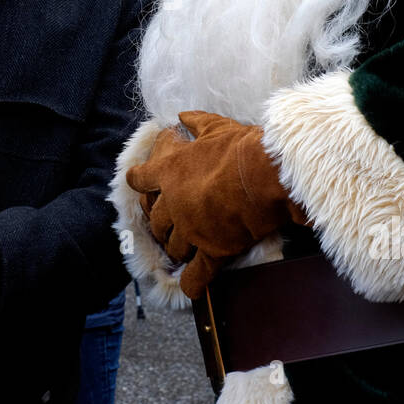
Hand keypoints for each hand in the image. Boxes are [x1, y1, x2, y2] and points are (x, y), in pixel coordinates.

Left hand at [126, 111, 306, 298]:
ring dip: (175, 248)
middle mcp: (173, 204)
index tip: (136, 182)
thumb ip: (196, 123)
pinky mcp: (212, 251)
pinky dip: (192, 283)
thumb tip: (182, 116)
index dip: (138, 181)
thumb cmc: (241, 148)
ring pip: (173, 246)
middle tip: (168, 223)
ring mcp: (191, 230)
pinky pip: (197, 274)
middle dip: (160, 223)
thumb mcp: (216, 127)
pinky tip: (191, 287)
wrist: (267, 174)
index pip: (140, 178)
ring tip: (182, 250)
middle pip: (155, 220)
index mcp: (169, 172)